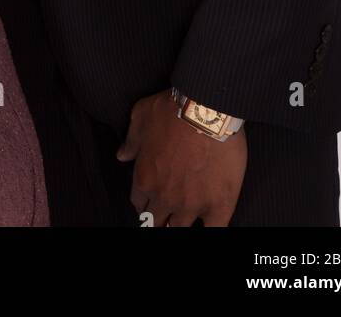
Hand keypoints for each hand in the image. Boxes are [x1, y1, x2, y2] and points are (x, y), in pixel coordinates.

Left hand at [117, 89, 246, 225]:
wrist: (206, 109)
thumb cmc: (171, 110)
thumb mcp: (141, 117)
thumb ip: (131, 141)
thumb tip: (122, 155)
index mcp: (145, 179)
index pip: (139, 203)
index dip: (144, 202)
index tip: (150, 200)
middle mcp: (165, 197)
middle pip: (157, 222)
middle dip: (159, 218)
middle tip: (166, 214)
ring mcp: (192, 204)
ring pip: (179, 228)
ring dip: (179, 223)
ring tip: (183, 219)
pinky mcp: (218, 204)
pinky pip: (214, 230)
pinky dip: (210, 230)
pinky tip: (208, 225)